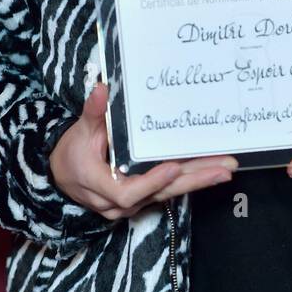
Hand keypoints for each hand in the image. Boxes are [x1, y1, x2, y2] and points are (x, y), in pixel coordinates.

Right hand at [49, 81, 237, 221]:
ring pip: (169, 193)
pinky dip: (191, 179)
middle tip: (222, 170)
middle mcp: (119, 201)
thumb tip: (101, 88)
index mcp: (101, 186)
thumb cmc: (73, 153)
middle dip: (193, 180)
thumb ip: (92, 112)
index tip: (173, 168)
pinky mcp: (144, 198)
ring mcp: (134, 203)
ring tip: (226, 169)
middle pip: (160, 193)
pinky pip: (170, 190)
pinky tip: (213, 171)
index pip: (128, 191)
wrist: (64, 176)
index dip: (152, 182)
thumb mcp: (80, 131)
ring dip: (198, 180)